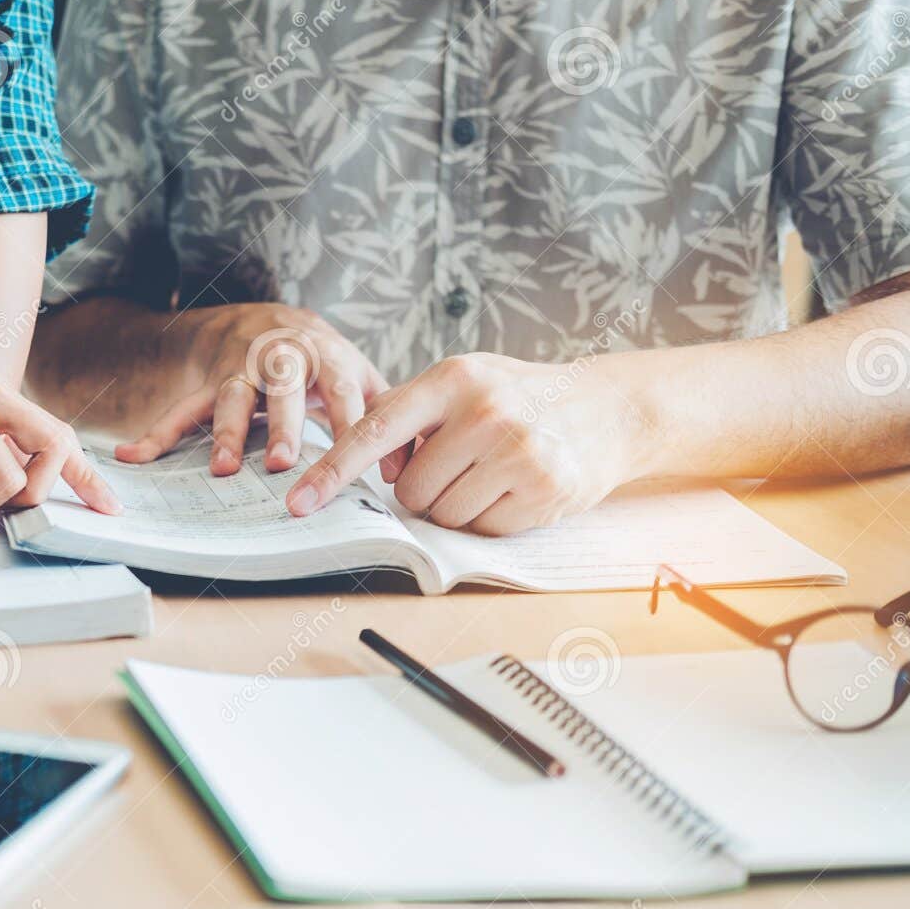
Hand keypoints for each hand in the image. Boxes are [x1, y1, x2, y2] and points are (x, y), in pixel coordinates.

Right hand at [114, 304, 386, 474]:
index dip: (351, 423)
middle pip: (282, 387)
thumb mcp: (356, 376)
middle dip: (283, 424)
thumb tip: (402, 470)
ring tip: (224, 470)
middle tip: (284, 462)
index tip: (358, 458)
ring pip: (232, 397)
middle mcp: (281, 356)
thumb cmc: (322, 360)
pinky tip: (132, 457)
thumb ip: (382, 417)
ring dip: (228, 433)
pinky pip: (182, 410)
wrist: (271, 318)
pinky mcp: (209, 382)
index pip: (342, 390)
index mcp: (325, 355)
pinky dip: (157, 434)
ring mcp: (240, 367)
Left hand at [286, 353, 645, 534]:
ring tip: (492, 473)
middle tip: (463, 464)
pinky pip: (483, 530)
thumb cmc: (519, 398)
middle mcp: (485, 412)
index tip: (300, 502)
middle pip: (411, 491)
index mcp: (453, 378)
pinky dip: (491, 519)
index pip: (376, 430)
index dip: (332, 471)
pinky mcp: (544, 490)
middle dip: (426, 490)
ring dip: (458, 506)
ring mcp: (518, 452)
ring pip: (444, 515)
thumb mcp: (465, 382)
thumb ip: (411, 415)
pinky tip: (516, 488)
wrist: (609, 408)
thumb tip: (372, 469)